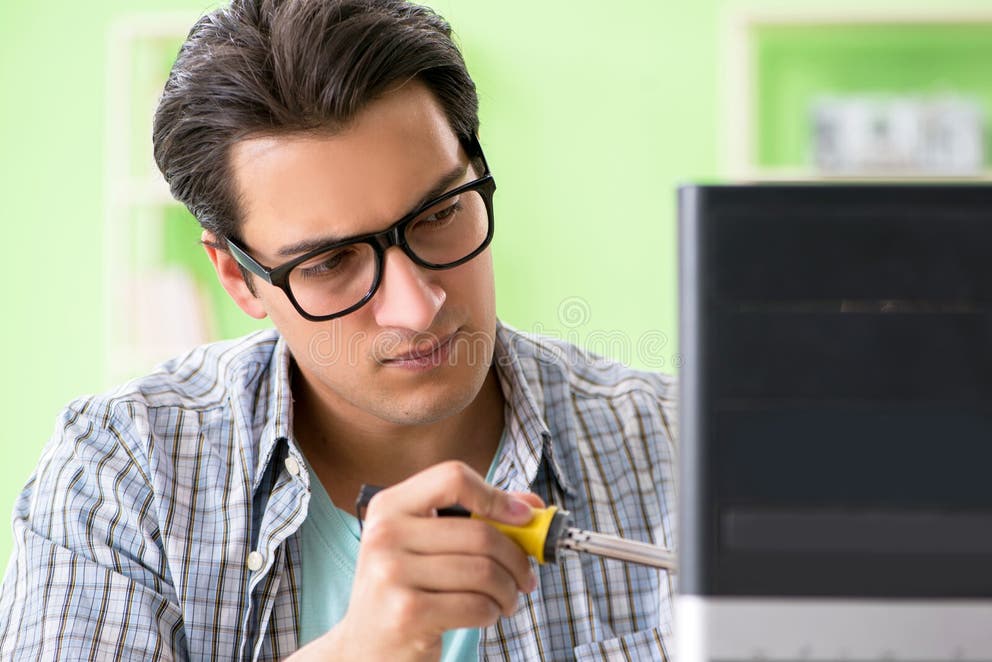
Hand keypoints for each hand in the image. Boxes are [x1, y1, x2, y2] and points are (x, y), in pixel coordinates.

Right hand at [289, 461, 542, 661]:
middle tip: (526, 577)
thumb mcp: (424, 545)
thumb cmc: (404, 589)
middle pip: (480, 532)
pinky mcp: (407, 613)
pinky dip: (492, 613)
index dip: (496, 495)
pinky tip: (485, 615)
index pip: (453, 477)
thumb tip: (532, 506)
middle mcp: (384, 535)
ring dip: (508, 590)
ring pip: (484, 571)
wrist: (363, 648)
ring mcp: (391, 574)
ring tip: (506, 599)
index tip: (523, 518)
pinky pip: (476, 605)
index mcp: (389, 506)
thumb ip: (473, 518)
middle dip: (517, 558)